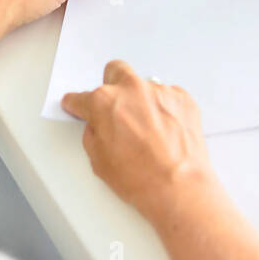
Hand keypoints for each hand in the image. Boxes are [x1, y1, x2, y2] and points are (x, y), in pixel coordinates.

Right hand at [62, 60, 214, 221]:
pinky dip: (164, 110)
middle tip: (116, 108)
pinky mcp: (181, 98)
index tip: (76, 106)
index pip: (80, 97)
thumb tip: (97, 127)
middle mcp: (131, 89)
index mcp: (104, 102)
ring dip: (142, 102)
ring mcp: (158, 91)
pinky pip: (167, 97)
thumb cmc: (141, 178)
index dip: (77, 105)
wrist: (179, 187)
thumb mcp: (99, 162)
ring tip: (148, 132)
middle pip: (115, 72)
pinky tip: (165, 132)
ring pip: (144, 86)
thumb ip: (93, 135)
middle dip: (111, 86)